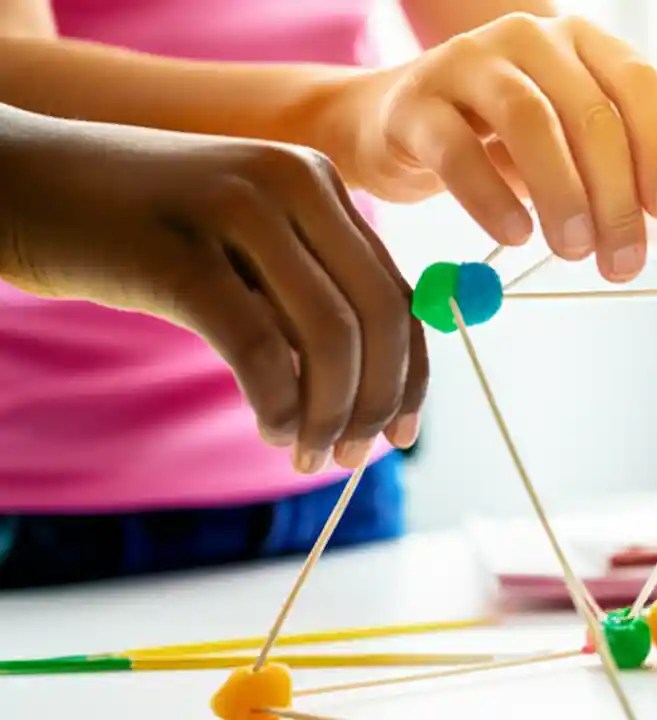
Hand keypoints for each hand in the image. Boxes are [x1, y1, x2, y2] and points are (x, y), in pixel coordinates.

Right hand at [0, 106, 425, 473]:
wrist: (18, 179)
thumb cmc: (137, 227)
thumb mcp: (240, 241)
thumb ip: (305, 290)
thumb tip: (374, 386)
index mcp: (317, 180)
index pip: (398, 291)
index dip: (413, 373)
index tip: (405, 435)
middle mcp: (291, 182)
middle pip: (380, 315)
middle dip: (380, 402)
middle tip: (356, 459)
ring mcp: (236, 211)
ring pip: (329, 336)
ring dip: (331, 414)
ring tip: (310, 457)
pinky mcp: (177, 254)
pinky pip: (259, 348)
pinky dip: (279, 404)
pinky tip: (273, 431)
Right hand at [323, 12, 656, 282]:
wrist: (392, 125)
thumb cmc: (496, 141)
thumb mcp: (570, 149)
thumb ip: (629, 171)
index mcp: (577, 42)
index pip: (636, 83)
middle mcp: (526, 38)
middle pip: (588, 112)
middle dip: (614, 196)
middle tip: (620, 262)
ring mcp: (466, 63)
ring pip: (529, 122)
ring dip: (562, 194)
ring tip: (572, 250)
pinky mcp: (415, 103)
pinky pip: (459, 150)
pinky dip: (493, 199)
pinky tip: (515, 235)